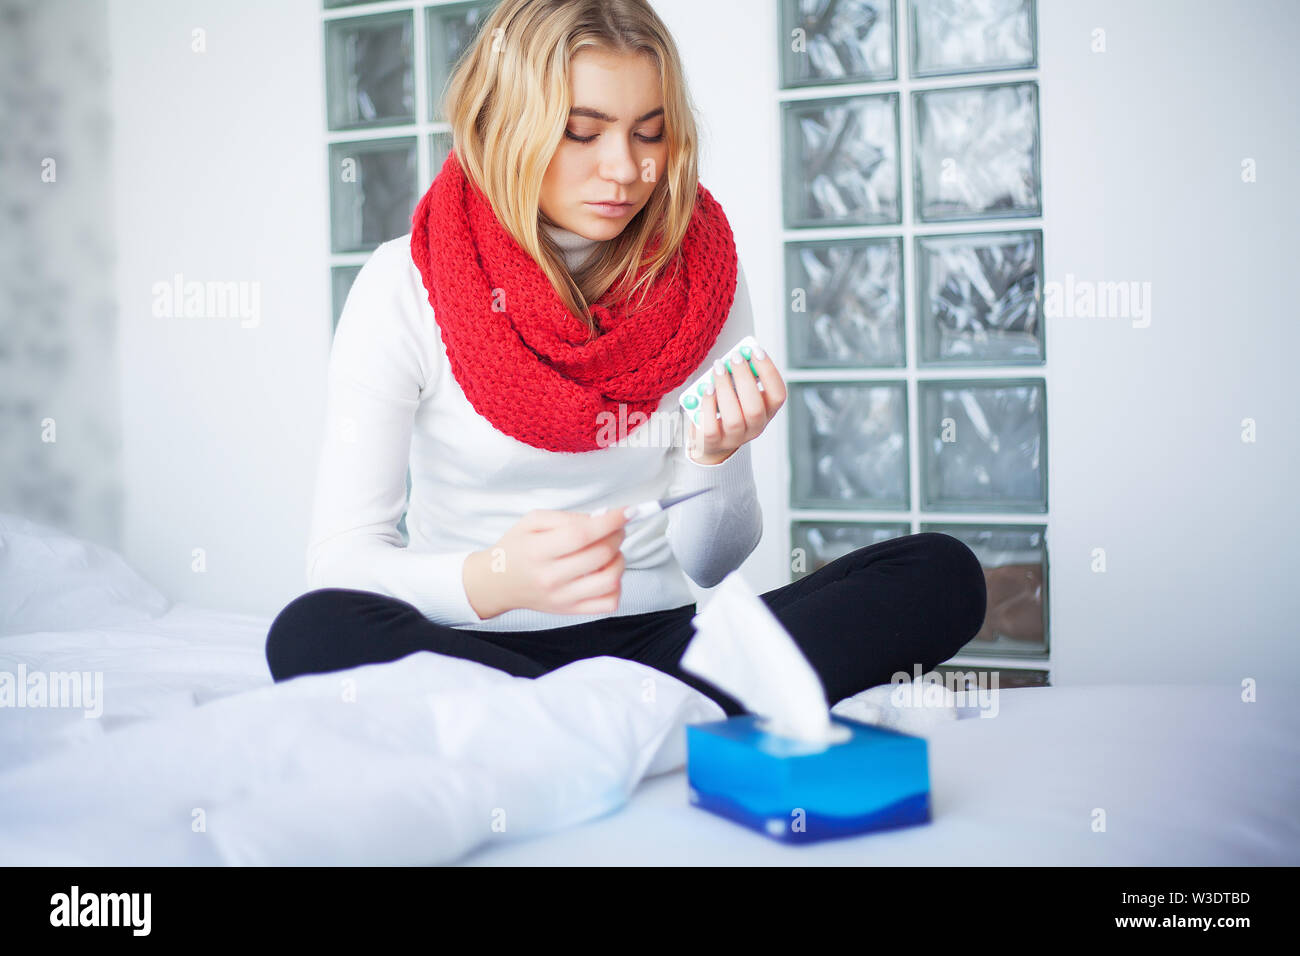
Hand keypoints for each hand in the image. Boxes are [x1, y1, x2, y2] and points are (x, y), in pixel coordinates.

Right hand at [464, 508, 628, 617]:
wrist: (497, 583)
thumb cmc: (516, 548)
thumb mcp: (532, 522)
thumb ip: (567, 517)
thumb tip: (603, 518)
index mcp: (537, 551)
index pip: (582, 535)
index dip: (610, 521)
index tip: (627, 511)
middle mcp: (550, 578)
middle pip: (600, 555)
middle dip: (617, 536)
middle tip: (615, 528)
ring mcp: (563, 598)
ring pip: (610, 580)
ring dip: (619, 560)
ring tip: (610, 551)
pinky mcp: (571, 611)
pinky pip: (609, 602)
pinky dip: (616, 585)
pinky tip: (605, 572)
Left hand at [686, 346, 786, 464]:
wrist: (710, 440)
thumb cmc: (726, 409)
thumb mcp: (738, 392)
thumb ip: (740, 376)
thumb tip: (737, 356)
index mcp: (767, 412)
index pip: (778, 395)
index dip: (769, 372)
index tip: (757, 351)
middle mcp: (755, 427)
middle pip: (755, 407)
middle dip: (745, 378)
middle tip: (735, 357)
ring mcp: (734, 437)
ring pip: (734, 418)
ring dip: (725, 389)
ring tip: (718, 369)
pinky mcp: (713, 443)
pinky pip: (711, 427)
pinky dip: (708, 405)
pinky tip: (706, 389)